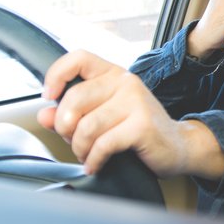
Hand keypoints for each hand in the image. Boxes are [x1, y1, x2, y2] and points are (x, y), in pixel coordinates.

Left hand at [38, 50, 223, 178]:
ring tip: (87, 155)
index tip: (49, 97)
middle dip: (65, 126)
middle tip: (72, 141)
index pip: (78, 58)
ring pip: (87, 125)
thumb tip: (44, 115)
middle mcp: (125, 82)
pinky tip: (95, 165)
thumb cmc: (139, 131)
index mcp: (114, 74)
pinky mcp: (142, 125)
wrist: (179, 146)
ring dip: (80, 147)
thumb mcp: (103, 118)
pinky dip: (94, 159)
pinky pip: (103, 143)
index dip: (57, 75)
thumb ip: (72, 115)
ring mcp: (135, 102)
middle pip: (75, 98)